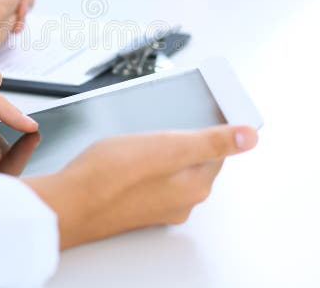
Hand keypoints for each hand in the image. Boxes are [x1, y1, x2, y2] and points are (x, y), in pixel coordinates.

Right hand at [25, 125, 258, 249]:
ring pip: (170, 169)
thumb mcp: (168, 146)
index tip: (199, 111)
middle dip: (182, 140)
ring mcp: (157, 207)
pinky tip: (124, 157)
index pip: (217, 151)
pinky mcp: (135, 207)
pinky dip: (143, 165)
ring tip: (138, 139)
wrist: (69, 203)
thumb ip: (211, 142)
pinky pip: (150, 179)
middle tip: (161, 124)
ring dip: (161, 152)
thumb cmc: (111, 175)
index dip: (208, 127)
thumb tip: (250, 137)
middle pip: (194, 160)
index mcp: (195, 186)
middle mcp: (181, 201)